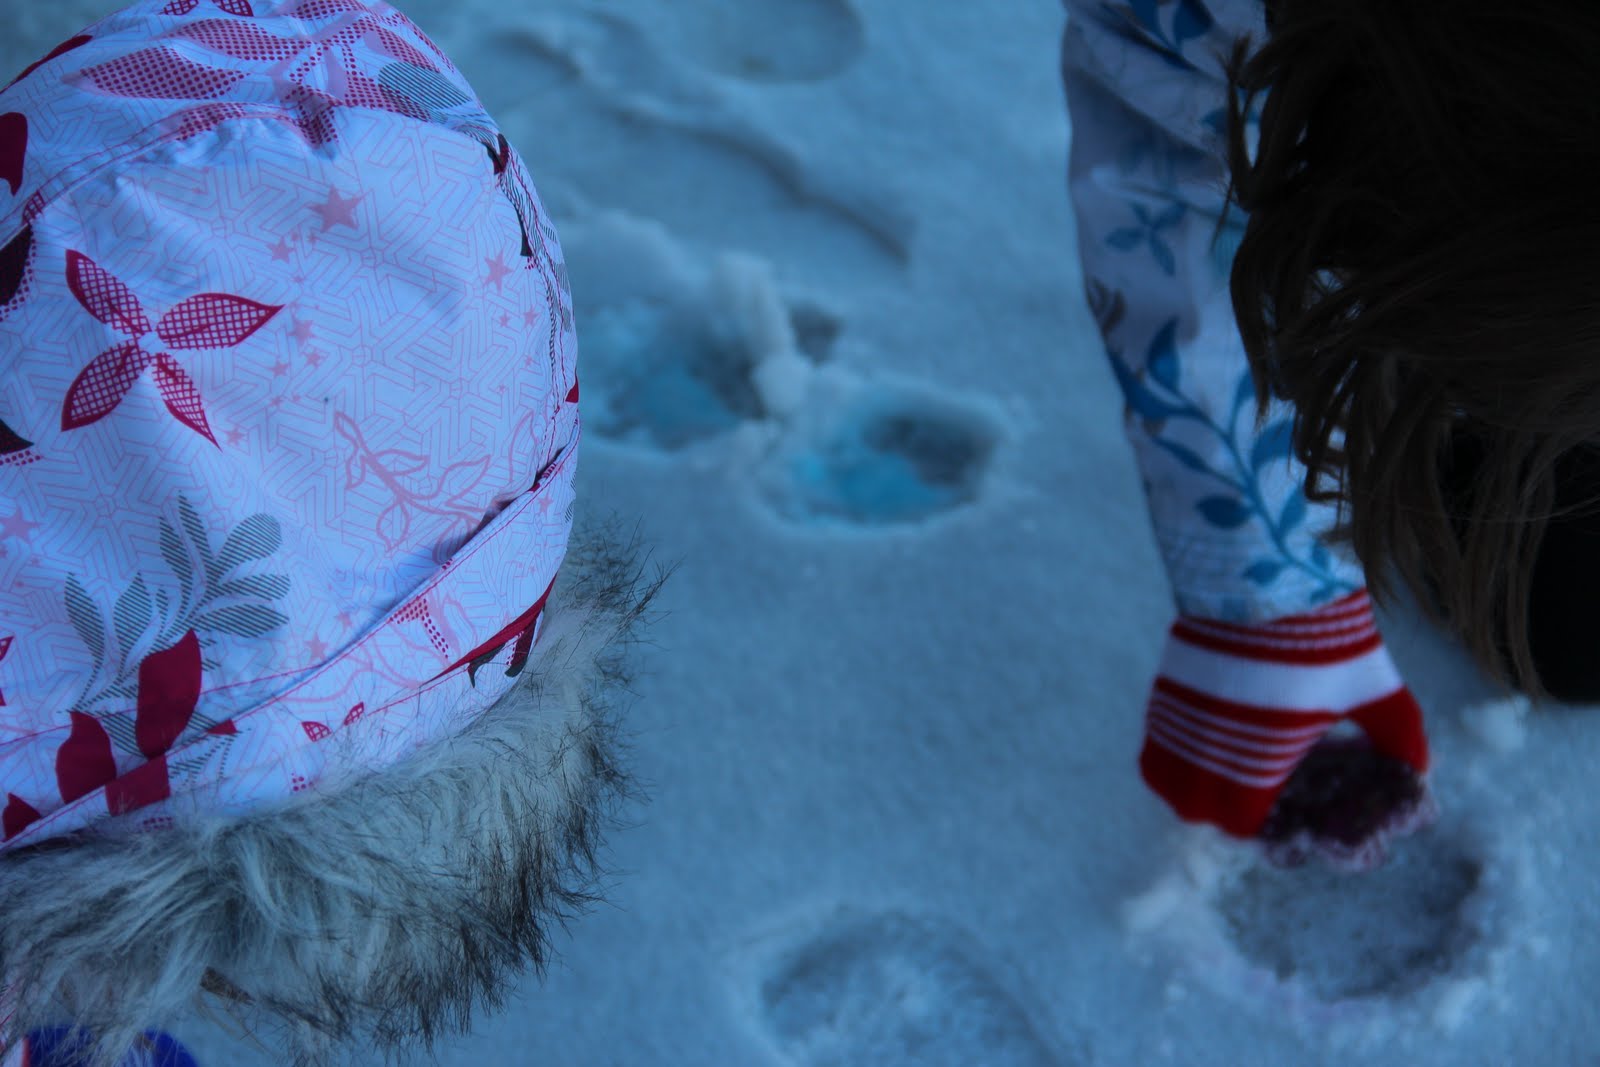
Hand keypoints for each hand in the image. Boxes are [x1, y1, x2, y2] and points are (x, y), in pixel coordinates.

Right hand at [1139, 589, 1432, 858]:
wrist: (1268, 578)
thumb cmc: (1328, 641)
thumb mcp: (1376, 690)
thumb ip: (1401, 738)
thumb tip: (1420, 772)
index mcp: (1260, 757)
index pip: (1243, 823)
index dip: (1264, 828)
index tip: (1282, 815)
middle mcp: (1210, 745)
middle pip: (1196, 810)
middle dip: (1224, 812)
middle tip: (1250, 797)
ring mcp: (1180, 717)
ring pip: (1162, 779)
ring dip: (1187, 788)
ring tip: (1216, 777)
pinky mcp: (1165, 688)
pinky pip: (1151, 743)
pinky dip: (1167, 755)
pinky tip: (1198, 742)